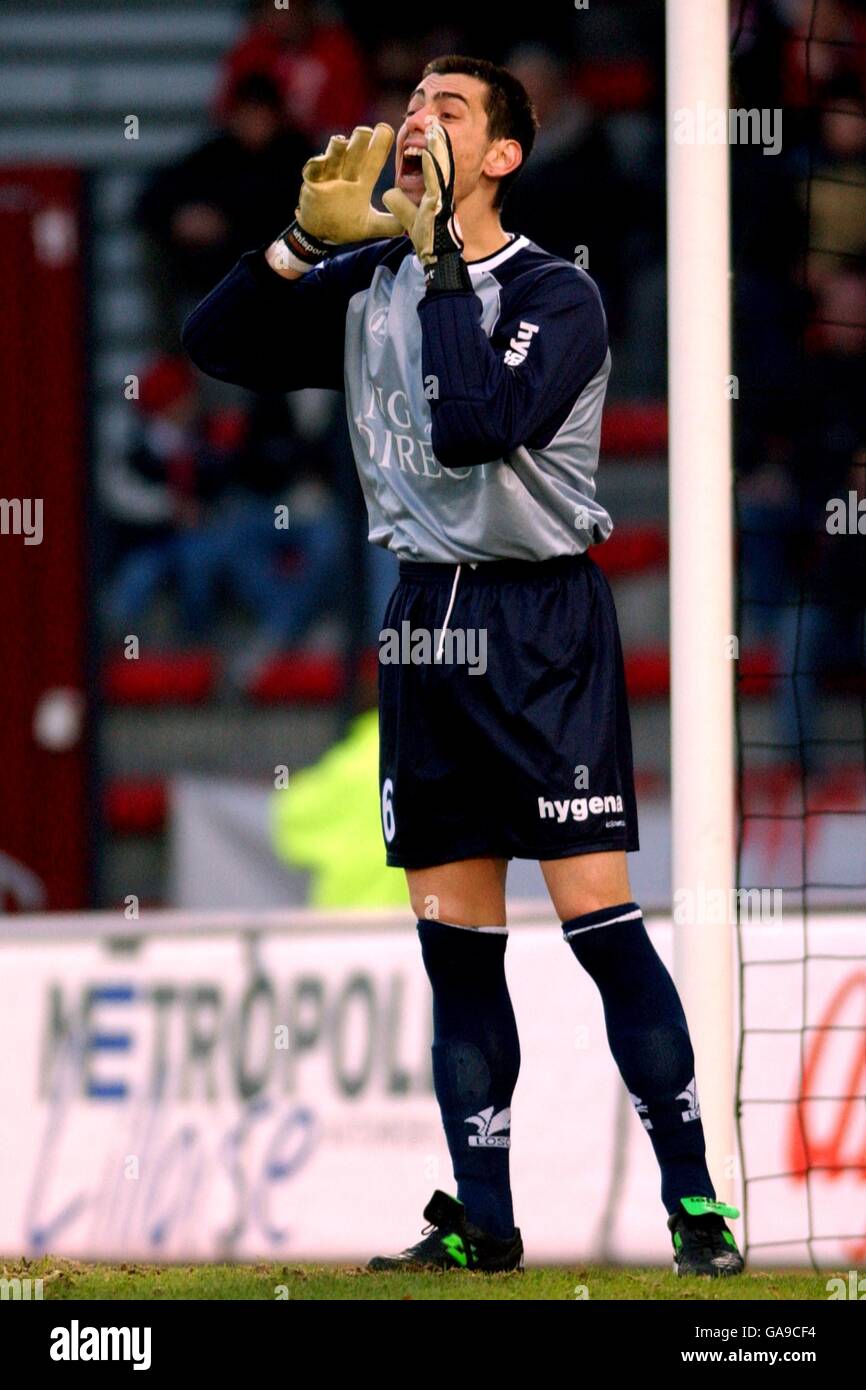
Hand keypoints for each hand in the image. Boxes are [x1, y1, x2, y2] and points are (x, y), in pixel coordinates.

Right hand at [295, 123, 403, 244]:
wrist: (320, 235)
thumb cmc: (345, 225)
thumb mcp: (368, 226)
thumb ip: (388, 225)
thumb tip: (408, 226)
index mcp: (361, 182)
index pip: (373, 160)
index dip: (380, 145)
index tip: (386, 130)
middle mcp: (346, 174)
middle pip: (354, 153)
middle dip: (360, 141)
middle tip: (366, 132)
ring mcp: (328, 177)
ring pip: (333, 156)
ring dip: (337, 148)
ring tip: (342, 142)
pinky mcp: (312, 183)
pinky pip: (312, 170)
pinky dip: (316, 164)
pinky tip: (321, 161)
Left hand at [382, 118, 463, 267]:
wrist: (438, 258)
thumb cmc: (428, 240)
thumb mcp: (409, 217)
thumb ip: (400, 204)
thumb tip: (387, 193)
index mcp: (436, 193)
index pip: (433, 166)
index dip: (433, 148)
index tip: (430, 129)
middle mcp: (442, 193)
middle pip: (441, 161)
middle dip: (439, 141)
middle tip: (434, 121)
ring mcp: (443, 198)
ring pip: (442, 167)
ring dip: (439, 147)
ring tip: (435, 128)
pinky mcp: (440, 205)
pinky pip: (436, 183)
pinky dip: (434, 167)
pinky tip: (429, 152)